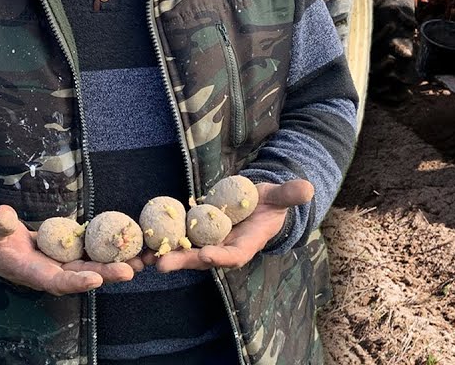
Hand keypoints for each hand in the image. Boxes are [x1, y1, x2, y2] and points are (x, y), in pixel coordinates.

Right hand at [0, 205, 139, 294]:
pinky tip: (136, 247)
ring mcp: (67, 265)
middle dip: (108, 274)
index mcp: (34, 273)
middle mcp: (55, 273)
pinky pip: (97, 254)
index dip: (75, 281)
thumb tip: (3, 214)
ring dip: (120, 265)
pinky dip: (115, 252)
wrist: (2, 246)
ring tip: (144, 260)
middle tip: (132, 270)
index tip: (94, 279)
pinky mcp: (75, 255)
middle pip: (84, 277)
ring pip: (96, 267)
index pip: (56, 281)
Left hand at [146, 179, 314, 271]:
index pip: (235, 255)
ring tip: (148, 258)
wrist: (260, 204)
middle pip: (204, 258)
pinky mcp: (198, 232)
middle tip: (164, 265)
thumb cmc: (273, 201)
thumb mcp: (281, 196)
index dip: (221, 257)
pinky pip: (180, 238)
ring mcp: (210, 241)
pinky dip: (165, 241)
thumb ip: (289, 194)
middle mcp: (226, 247)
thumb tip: (307, 188)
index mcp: (248, 243)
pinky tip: (146, 241)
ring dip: (168, 255)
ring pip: (188, 251)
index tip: (208, 256)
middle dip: (185, 262)